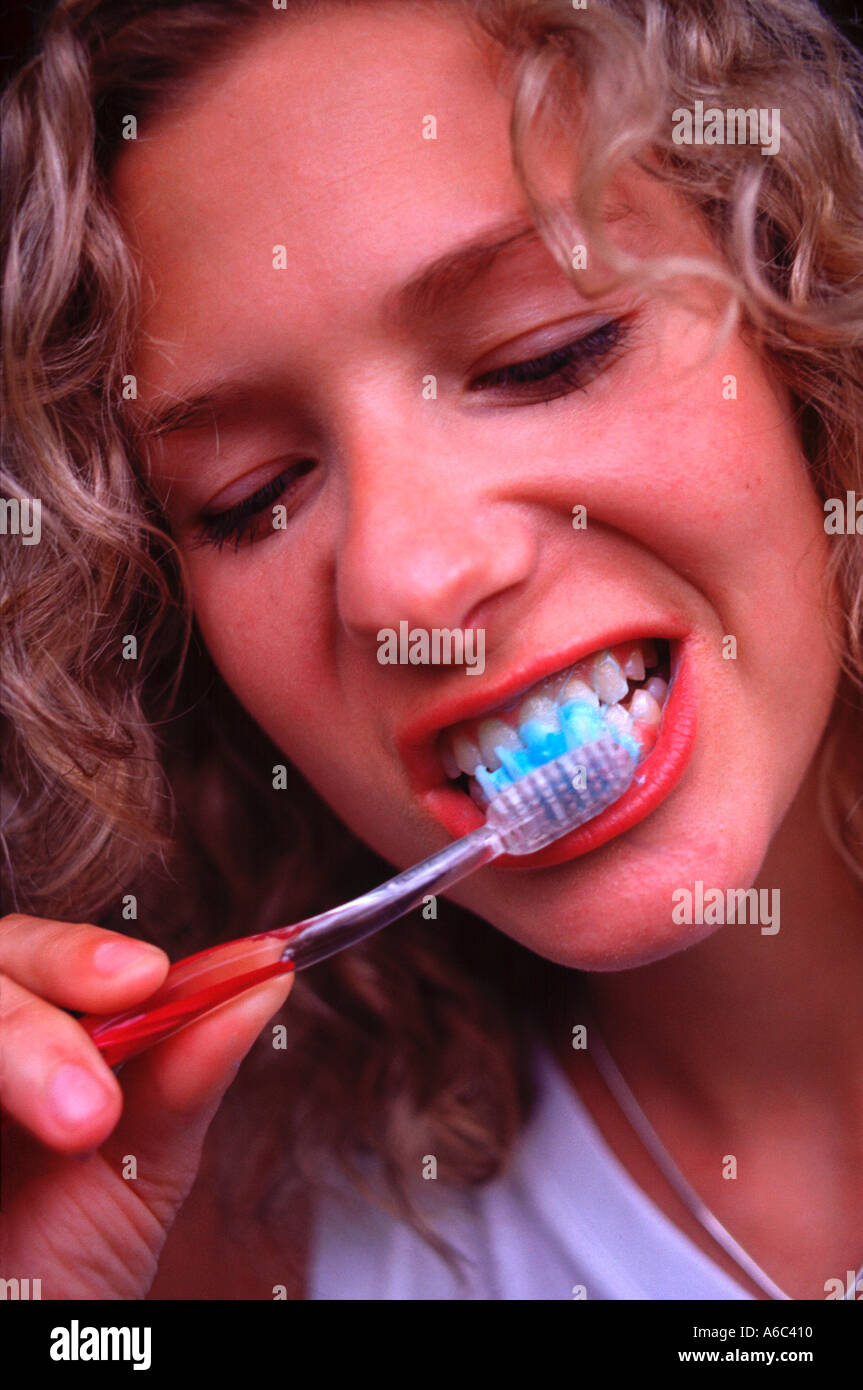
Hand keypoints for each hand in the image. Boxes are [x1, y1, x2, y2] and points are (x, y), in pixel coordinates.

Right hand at [0, 913, 292, 1297]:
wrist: (23, 1351)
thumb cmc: (65, 1270)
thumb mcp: (140, 1170)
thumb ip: (189, 1073)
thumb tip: (264, 981)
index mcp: (26, 1040)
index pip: (34, 955)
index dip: (81, 951)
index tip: (150, 975)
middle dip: (45, 1004)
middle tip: (102, 1086)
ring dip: (18, 1044)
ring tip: (84, 1125)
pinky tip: (4, 1141)